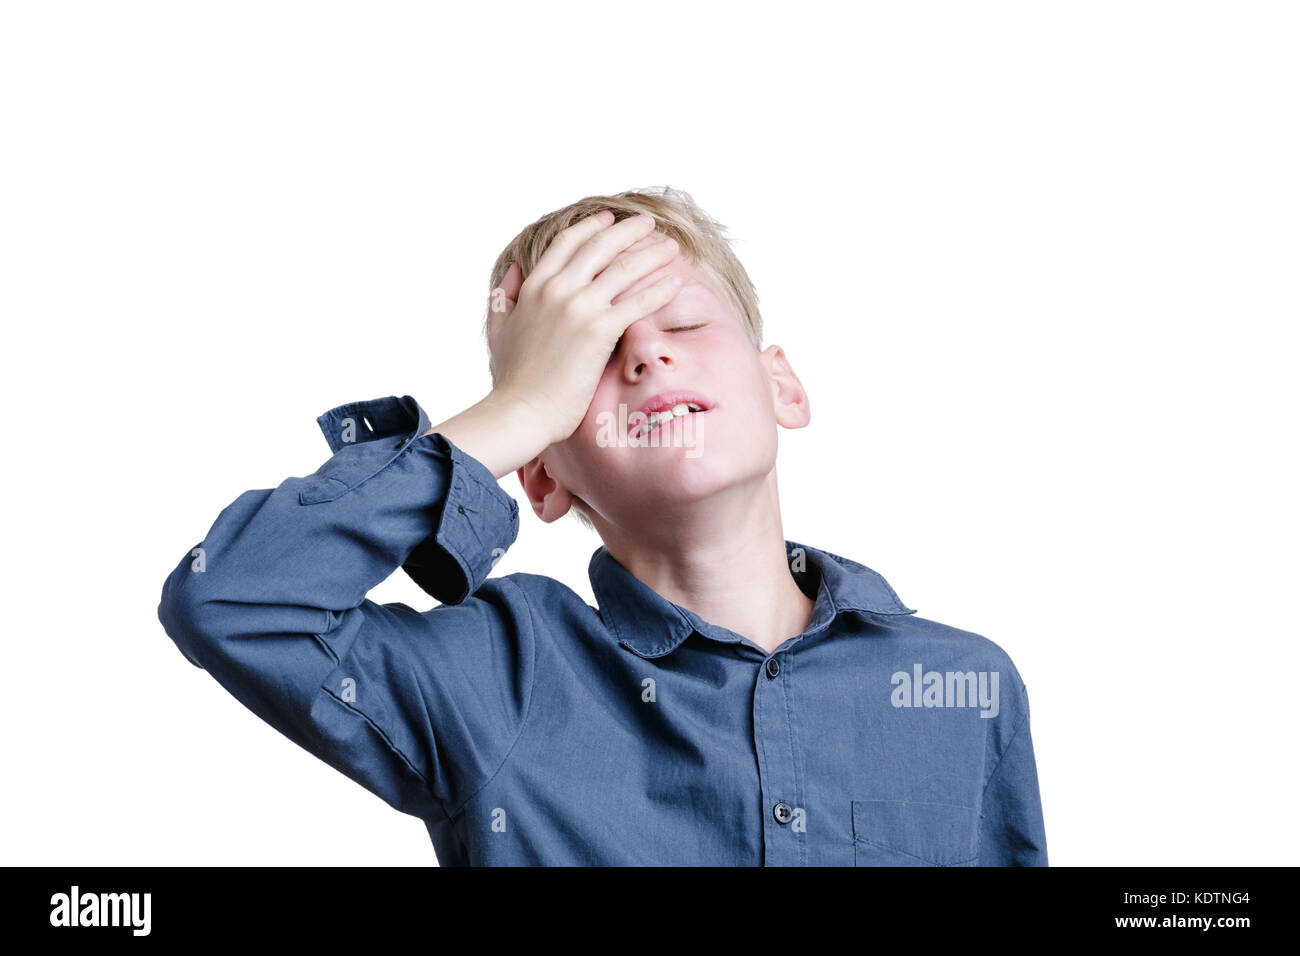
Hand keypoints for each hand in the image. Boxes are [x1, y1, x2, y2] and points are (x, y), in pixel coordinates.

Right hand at [486, 211, 682, 447]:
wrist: (521, 410)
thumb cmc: (512, 380)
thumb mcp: (499, 330)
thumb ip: (503, 297)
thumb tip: (514, 270)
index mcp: (534, 287)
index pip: (567, 243)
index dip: (591, 227)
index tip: (609, 218)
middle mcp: (558, 289)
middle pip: (600, 246)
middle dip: (628, 230)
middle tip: (649, 223)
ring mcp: (579, 308)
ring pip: (624, 268)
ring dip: (652, 254)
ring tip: (671, 249)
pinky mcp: (599, 331)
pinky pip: (637, 303)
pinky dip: (659, 290)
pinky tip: (675, 284)